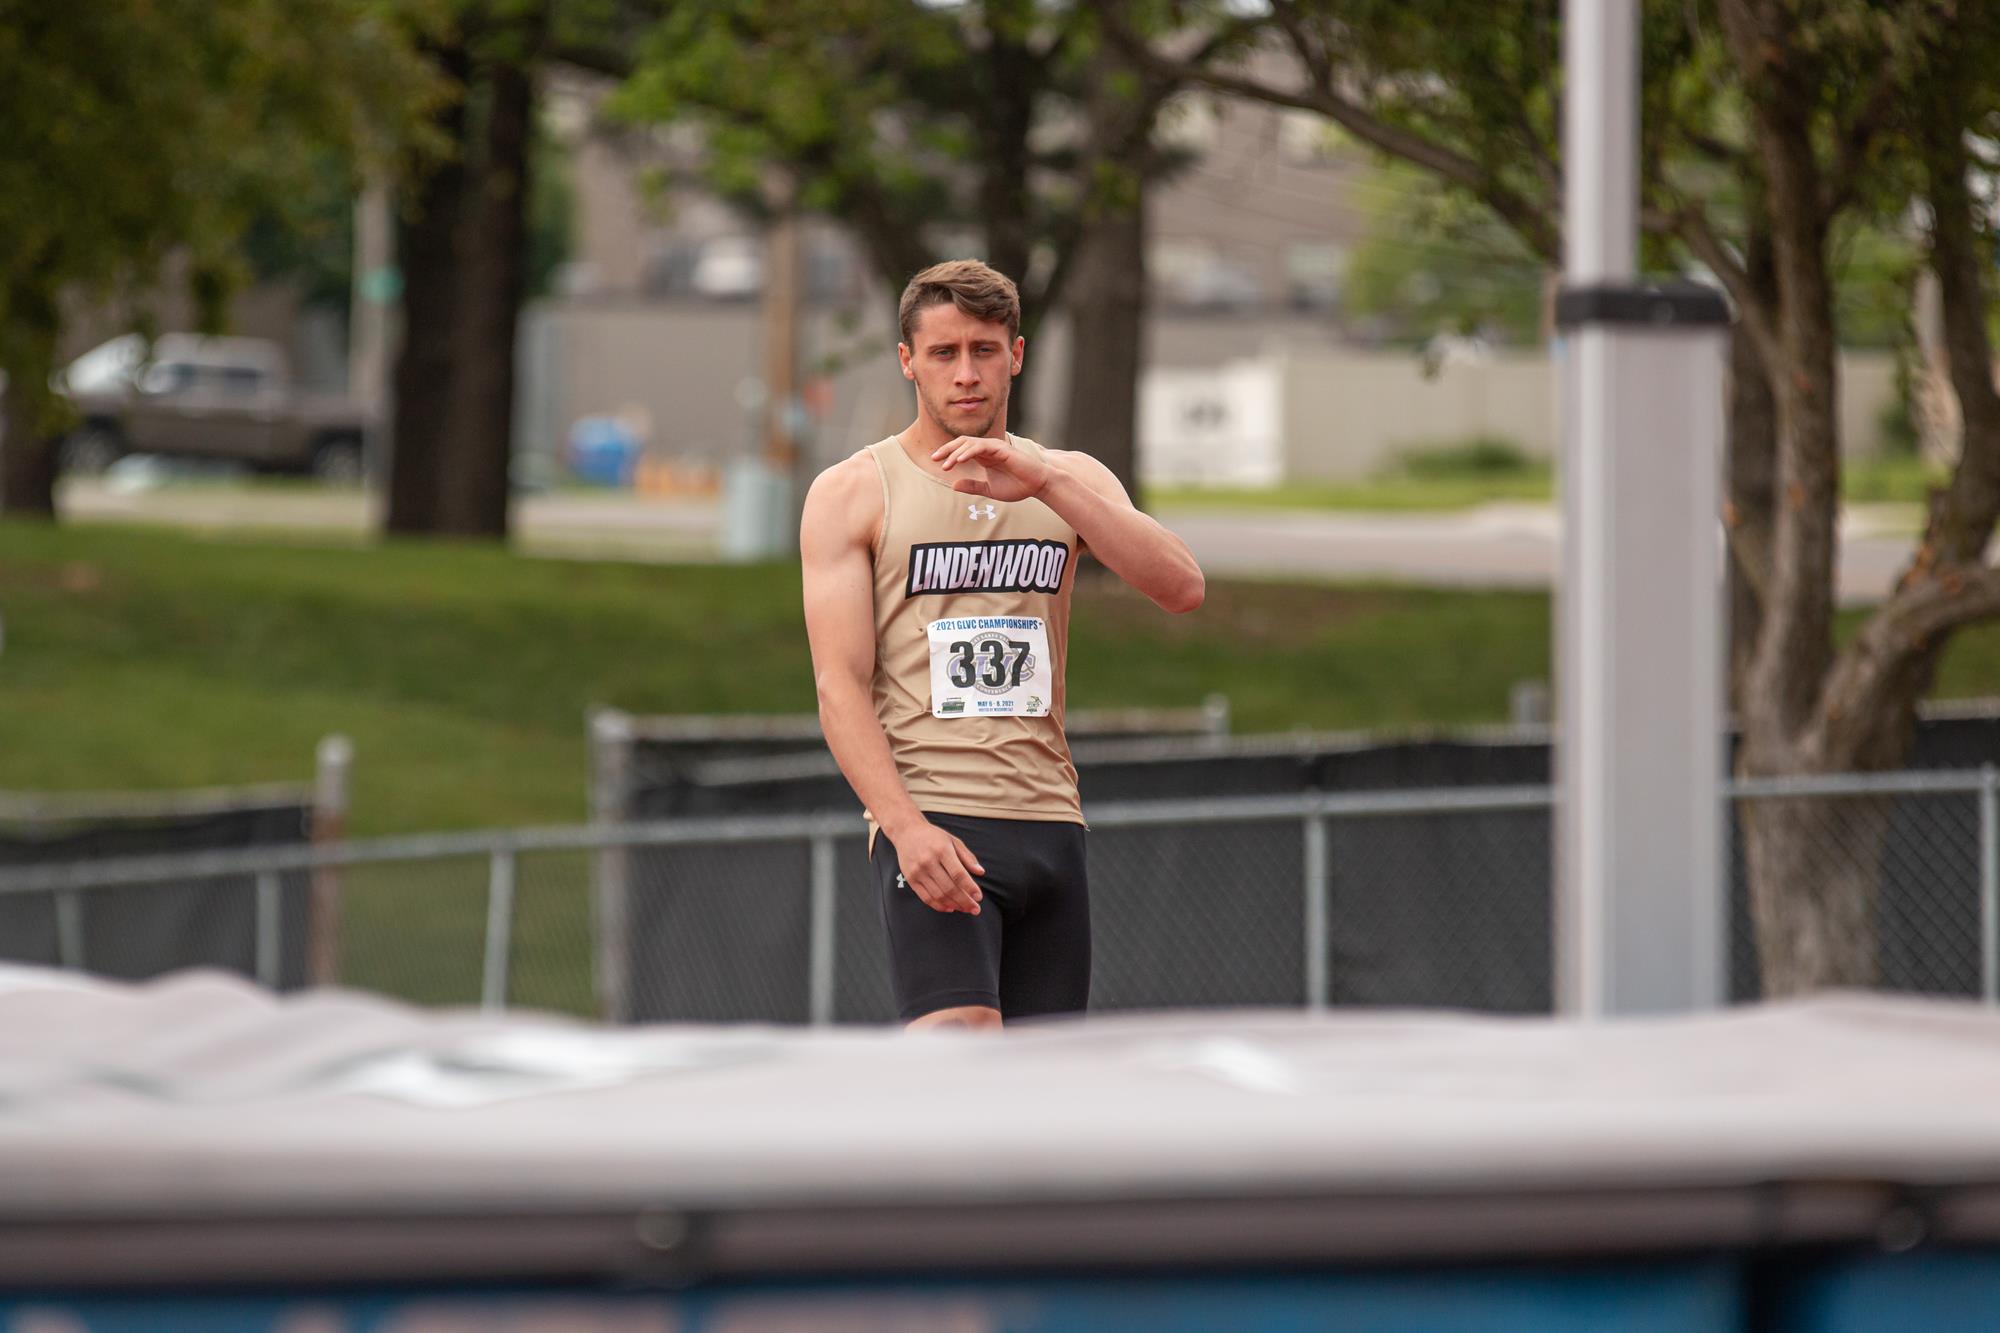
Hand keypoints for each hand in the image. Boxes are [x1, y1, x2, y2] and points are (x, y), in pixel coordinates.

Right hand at [888, 819, 984, 913]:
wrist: (907, 832)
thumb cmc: (933, 836)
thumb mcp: (953, 841)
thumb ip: (967, 857)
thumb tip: (981, 872)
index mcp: (942, 850)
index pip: (958, 874)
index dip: (970, 888)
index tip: (979, 897)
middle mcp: (928, 862)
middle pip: (949, 888)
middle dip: (965, 901)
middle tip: (975, 909)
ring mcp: (918, 872)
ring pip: (938, 895)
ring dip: (954, 905)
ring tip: (965, 909)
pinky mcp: (911, 880)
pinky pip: (926, 898)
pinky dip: (939, 906)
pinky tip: (950, 908)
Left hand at [933, 435, 1050, 503]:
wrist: (1037, 485)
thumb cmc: (1017, 486)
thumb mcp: (989, 490)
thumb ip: (972, 486)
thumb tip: (953, 484)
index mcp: (984, 456)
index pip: (961, 450)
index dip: (948, 454)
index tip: (936, 462)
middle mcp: (987, 449)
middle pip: (962, 442)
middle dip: (947, 449)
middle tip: (935, 459)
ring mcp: (994, 447)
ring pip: (969, 443)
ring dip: (956, 453)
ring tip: (946, 464)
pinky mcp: (1001, 449)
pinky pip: (981, 447)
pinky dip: (969, 452)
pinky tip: (960, 460)